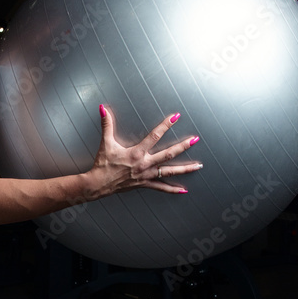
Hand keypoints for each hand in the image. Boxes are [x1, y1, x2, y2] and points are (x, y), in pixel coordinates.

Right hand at [85, 105, 202, 197]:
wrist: (98, 184)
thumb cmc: (103, 164)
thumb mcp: (105, 143)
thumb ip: (107, 124)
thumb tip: (102, 108)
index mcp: (136, 152)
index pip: (154, 136)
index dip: (166, 125)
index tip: (176, 117)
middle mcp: (144, 164)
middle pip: (168, 154)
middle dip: (183, 146)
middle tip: (195, 140)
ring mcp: (146, 175)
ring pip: (169, 171)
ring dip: (185, 168)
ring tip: (199, 165)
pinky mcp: (145, 184)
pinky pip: (161, 187)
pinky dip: (173, 189)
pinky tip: (184, 190)